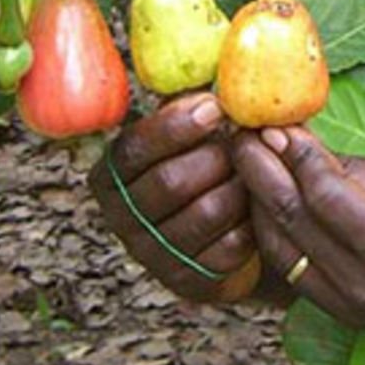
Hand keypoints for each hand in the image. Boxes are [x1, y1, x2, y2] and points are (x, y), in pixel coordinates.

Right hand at [88, 92, 256, 302]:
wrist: (225, 234)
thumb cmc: (205, 169)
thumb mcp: (188, 136)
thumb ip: (190, 109)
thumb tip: (216, 82)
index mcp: (111, 176)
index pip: (133, 148)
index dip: (175, 126)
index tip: (214, 107)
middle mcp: (123, 219)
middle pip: (170, 181)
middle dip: (215, 157)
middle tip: (241, 144)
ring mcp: (154, 256)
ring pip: (205, 212)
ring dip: (238, 187)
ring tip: (250, 173)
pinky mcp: (189, 282)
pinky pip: (229, 247)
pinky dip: (250, 222)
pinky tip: (254, 208)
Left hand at [230, 127, 364, 329]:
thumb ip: (354, 167)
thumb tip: (293, 140)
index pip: (323, 195)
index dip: (293, 153)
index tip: (270, 120)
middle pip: (292, 221)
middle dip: (260, 170)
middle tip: (239, 132)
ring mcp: (352, 310)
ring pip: (280, 248)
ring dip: (257, 200)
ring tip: (246, 157)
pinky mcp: (344, 316)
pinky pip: (291, 269)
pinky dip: (273, 231)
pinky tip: (264, 198)